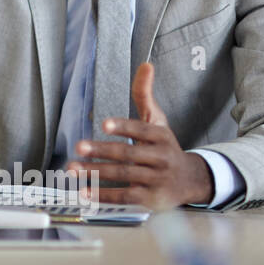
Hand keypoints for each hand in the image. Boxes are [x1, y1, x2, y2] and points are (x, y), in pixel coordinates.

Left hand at [66, 62, 213, 208]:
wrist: (190, 180)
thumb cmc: (165, 147)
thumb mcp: (158, 121)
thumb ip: (145, 95)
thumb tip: (145, 65)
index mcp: (161, 137)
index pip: (142, 130)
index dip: (123, 127)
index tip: (104, 124)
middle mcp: (161, 158)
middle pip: (128, 155)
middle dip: (102, 151)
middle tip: (78, 147)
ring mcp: (156, 180)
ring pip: (124, 175)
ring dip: (96, 173)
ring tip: (72, 168)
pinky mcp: (150, 199)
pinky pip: (125, 197)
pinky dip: (104, 195)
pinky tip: (84, 192)